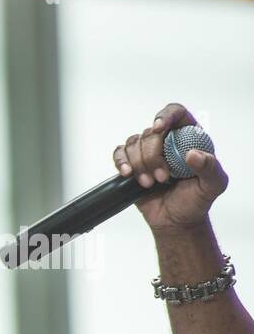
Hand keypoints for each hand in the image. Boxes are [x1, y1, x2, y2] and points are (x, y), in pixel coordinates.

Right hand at [114, 102, 228, 233]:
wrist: (176, 221)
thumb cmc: (196, 200)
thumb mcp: (213, 184)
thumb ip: (209, 167)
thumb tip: (192, 154)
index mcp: (188, 137)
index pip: (176, 113)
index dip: (166, 116)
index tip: (159, 128)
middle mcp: (166, 141)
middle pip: (150, 132)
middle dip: (152, 156)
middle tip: (162, 178)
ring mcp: (147, 153)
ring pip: (133, 143)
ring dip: (140, 165)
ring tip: (149, 184)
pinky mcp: (132, 165)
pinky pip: (119, 154)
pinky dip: (121, 163)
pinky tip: (127, 174)